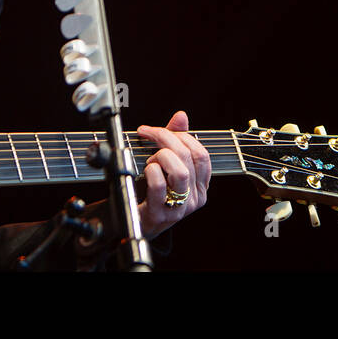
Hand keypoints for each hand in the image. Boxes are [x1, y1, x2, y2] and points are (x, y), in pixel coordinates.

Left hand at [135, 110, 210, 237]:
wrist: (135, 221)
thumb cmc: (152, 191)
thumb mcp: (166, 164)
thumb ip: (175, 140)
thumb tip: (181, 117)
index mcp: (200, 186)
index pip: (201, 154)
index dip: (182, 136)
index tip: (161, 129)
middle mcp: (194, 198)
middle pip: (188, 158)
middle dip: (165, 139)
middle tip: (147, 135)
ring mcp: (179, 208)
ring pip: (179, 171)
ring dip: (160, 156)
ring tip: (150, 160)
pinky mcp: (160, 214)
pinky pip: (158, 184)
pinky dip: (150, 171)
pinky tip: (145, 171)